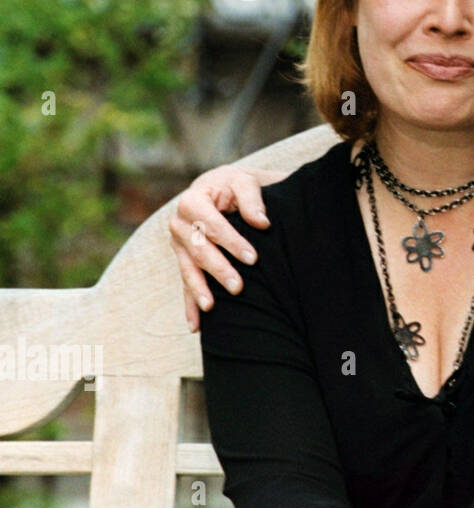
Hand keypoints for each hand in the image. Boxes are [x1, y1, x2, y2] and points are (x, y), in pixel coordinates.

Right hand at [168, 165, 288, 332]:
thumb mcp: (244, 182)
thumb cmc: (235, 186)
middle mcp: (180, 223)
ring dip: (199, 290)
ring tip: (211, 307)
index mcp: (193, 201)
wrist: (220, 189)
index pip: (210, 224)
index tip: (253, 258)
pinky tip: (195, 325)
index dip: (231, 241)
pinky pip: (185, 283)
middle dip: (218, 269)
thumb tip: (261, 222)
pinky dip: (190, 304)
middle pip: (198, 250)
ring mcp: (179, 244)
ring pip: (188, 269)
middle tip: (238, 287)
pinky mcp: (184, 259)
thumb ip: (252, 199)